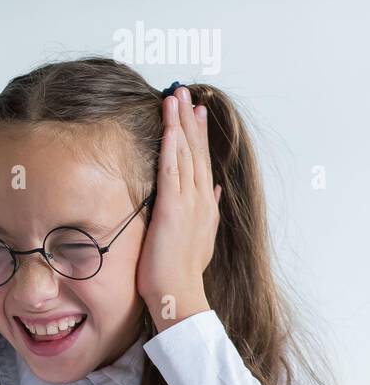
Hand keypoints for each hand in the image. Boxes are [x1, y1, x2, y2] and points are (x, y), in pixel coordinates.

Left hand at [136, 86, 220, 328]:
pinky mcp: (173, 207)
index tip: (195, 111)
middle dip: (190, 119)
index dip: (197, 134)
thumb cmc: (180, 271)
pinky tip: (170, 127)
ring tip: (176, 96)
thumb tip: (213, 189)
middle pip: (196, 150)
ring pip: (185, 153)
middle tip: (185, 91)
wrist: (178, 293)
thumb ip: (206, 210)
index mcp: (204, 204)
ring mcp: (189, 201)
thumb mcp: (198, 236)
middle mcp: (200, 198)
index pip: (200, 161)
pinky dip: (172, 146)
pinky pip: (172, 169)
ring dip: (180, 123)